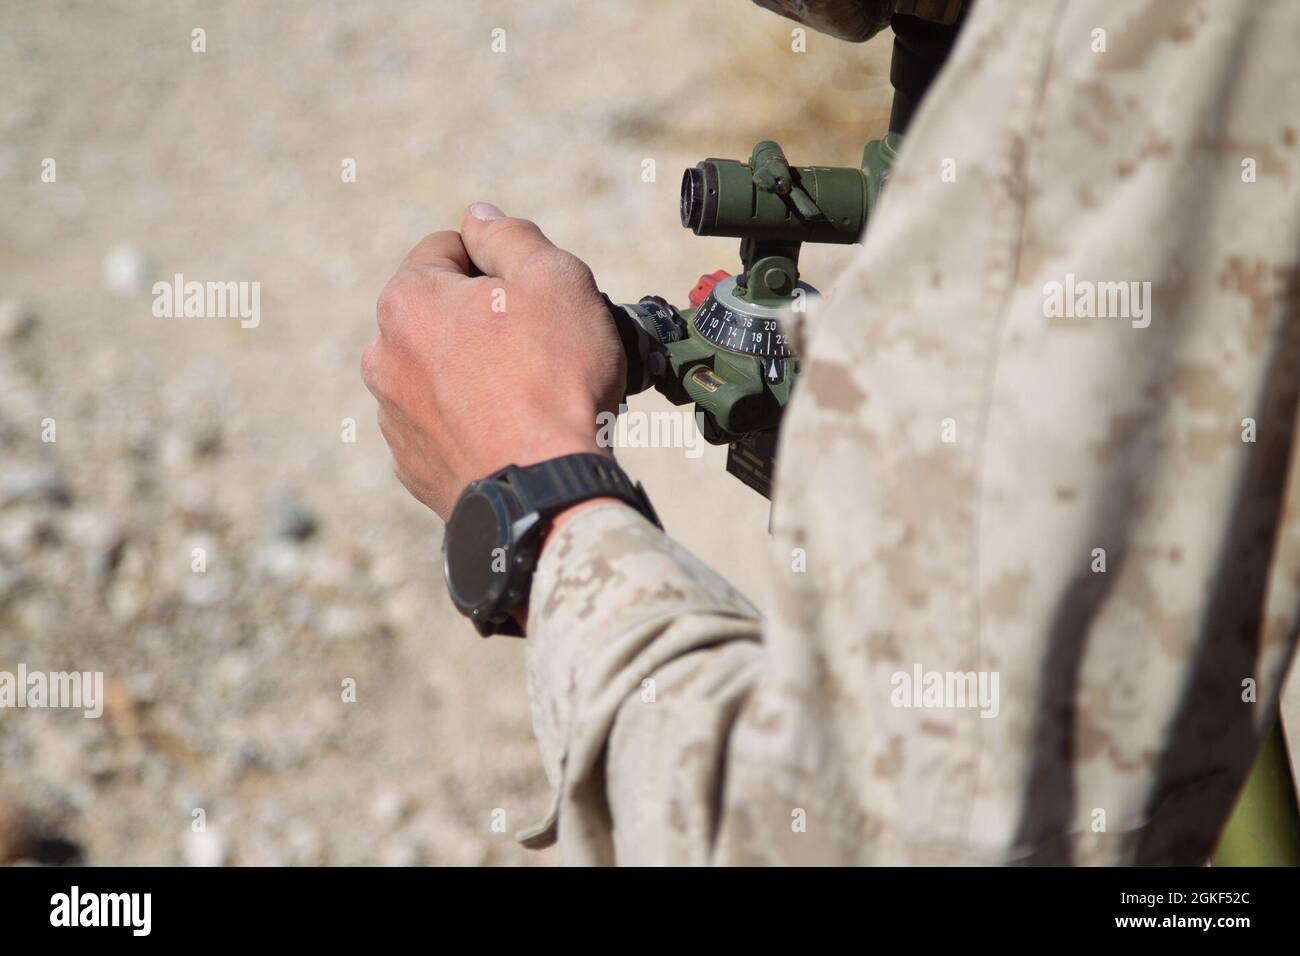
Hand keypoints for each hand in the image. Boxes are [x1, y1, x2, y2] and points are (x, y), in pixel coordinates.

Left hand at [362, 203, 624, 519]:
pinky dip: (474, 421)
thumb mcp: (553, 278)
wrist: (546, 493)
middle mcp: (384, 358)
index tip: (535, 294)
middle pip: (441, 312)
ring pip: (440, 371)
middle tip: (541, 346)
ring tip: (531, 395)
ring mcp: (393, 419)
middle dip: (485, 319)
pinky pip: (446, 424)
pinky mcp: (413, 467)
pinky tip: (513, 434)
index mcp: (407, 301)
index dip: (499, 261)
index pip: (448, 248)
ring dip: (477, 371)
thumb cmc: (553, 379)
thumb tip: (479, 218)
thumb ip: (510, 236)